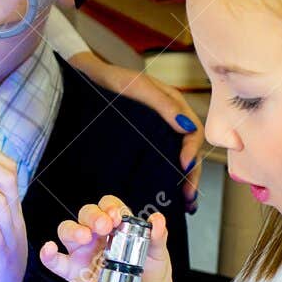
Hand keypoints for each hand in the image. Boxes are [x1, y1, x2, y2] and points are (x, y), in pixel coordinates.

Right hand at [41, 205, 178, 281]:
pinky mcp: (73, 272)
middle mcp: (98, 237)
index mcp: (117, 228)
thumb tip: (157, 221)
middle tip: (104, 226)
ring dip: (74, 230)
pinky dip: (48, 255)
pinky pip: (56, 261)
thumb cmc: (151, 275)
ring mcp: (83, 253)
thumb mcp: (158, 255)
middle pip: (86, 215)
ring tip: (84, 236)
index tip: (117, 216)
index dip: (110, 207)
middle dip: (92, 217)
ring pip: (68, 232)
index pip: (108, 207)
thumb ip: (158, 237)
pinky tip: (50, 250)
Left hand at [67, 50, 203, 210]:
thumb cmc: (112, 80)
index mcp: (174, 106)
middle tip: (188, 196)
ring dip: (183, 179)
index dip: (192, 151)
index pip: (193, 132)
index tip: (185, 168)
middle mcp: (170, 120)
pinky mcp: (144, 140)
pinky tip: (167, 191)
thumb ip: (163, 104)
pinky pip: (161, 158)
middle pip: (189, 150)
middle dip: (191, 174)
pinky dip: (167, 175)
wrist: (89, 79)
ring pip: (177, 157)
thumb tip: (186, 126)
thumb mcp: (138, 88)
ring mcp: (158, 131)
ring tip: (184, 202)